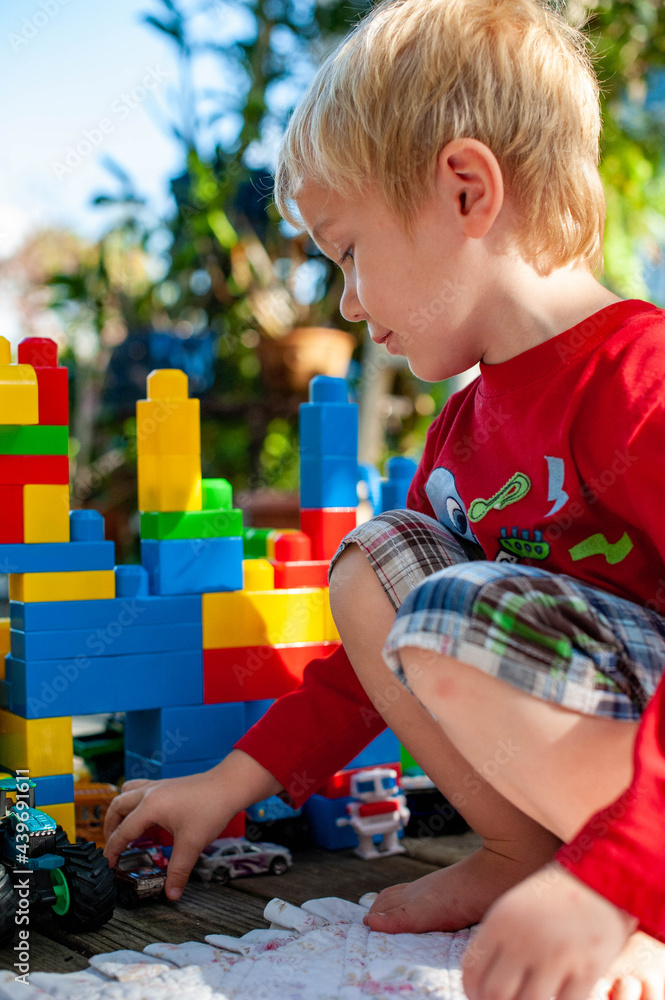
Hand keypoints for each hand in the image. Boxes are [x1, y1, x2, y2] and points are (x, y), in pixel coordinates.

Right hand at [104, 769, 237, 899]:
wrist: (229, 785)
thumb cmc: (211, 809)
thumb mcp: (192, 844)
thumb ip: (179, 871)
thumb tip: (171, 894)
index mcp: (150, 806)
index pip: (123, 831)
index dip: (113, 850)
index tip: (108, 865)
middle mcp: (149, 793)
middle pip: (117, 807)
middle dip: (110, 828)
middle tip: (113, 847)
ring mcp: (158, 785)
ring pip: (126, 793)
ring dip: (120, 811)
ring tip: (123, 828)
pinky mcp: (167, 784)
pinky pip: (140, 789)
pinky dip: (135, 802)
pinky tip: (146, 816)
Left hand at [462, 862, 636, 999]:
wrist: (603, 873)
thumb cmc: (555, 895)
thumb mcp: (515, 907)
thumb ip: (498, 941)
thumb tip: (481, 983)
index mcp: (501, 921)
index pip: (472, 972)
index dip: (474, 992)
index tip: (482, 997)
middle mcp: (524, 938)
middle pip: (496, 994)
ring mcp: (556, 955)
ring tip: (534, 999)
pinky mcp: (587, 968)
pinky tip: (561, 998)